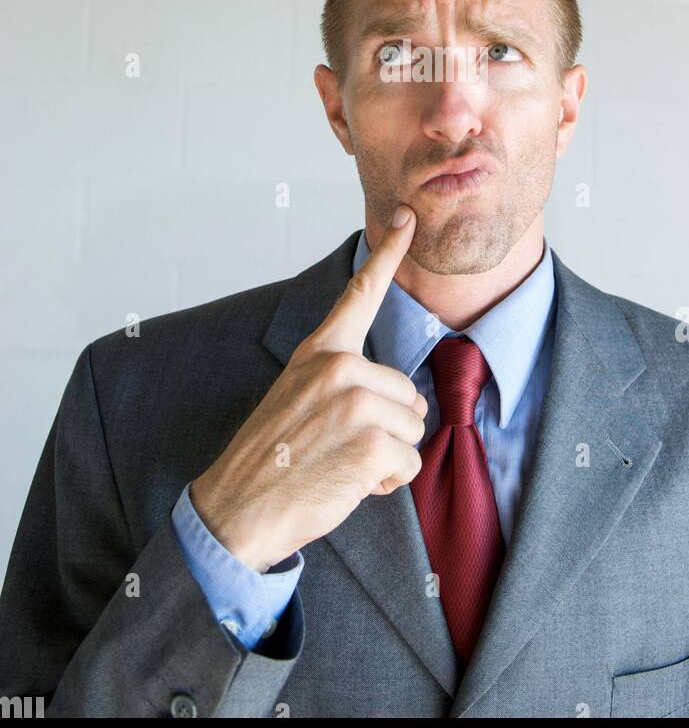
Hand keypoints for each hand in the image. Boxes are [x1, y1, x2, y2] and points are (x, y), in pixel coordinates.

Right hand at [189, 206, 425, 571]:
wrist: (236, 510)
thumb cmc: (270, 459)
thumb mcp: (298, 397)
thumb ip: (342, 381)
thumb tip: (398, 396)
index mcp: (321, 351)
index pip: (360, 293)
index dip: (389, 252)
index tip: (408, 217)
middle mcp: (340, 367)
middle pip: (408, 394)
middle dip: (387, 429)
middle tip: (338, 447)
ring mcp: (357, 402)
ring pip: (413, 429)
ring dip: (388, 458)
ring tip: (340, 465)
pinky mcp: (371, 442)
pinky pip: (410, 464)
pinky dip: (388, 484)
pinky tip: (349, 485)